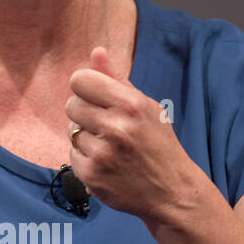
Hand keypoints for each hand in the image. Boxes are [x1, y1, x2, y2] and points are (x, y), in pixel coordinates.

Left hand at [64, 46, 196, 225]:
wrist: (171, 191)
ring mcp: (102, 154)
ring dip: (86, 137)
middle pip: (71, 105)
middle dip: (84, 112)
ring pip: (71, 131)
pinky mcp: (91, 176)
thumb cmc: (157, 143)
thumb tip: (96, 51)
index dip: (85, 87)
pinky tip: (106, 163)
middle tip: (106, 124)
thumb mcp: (146, 107)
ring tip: (110, 146)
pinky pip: (72, 155)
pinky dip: (85, 158)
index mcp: (130, 104)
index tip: (95, 96)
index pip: (80, 80)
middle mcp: (116, 128)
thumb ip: (117, 79)